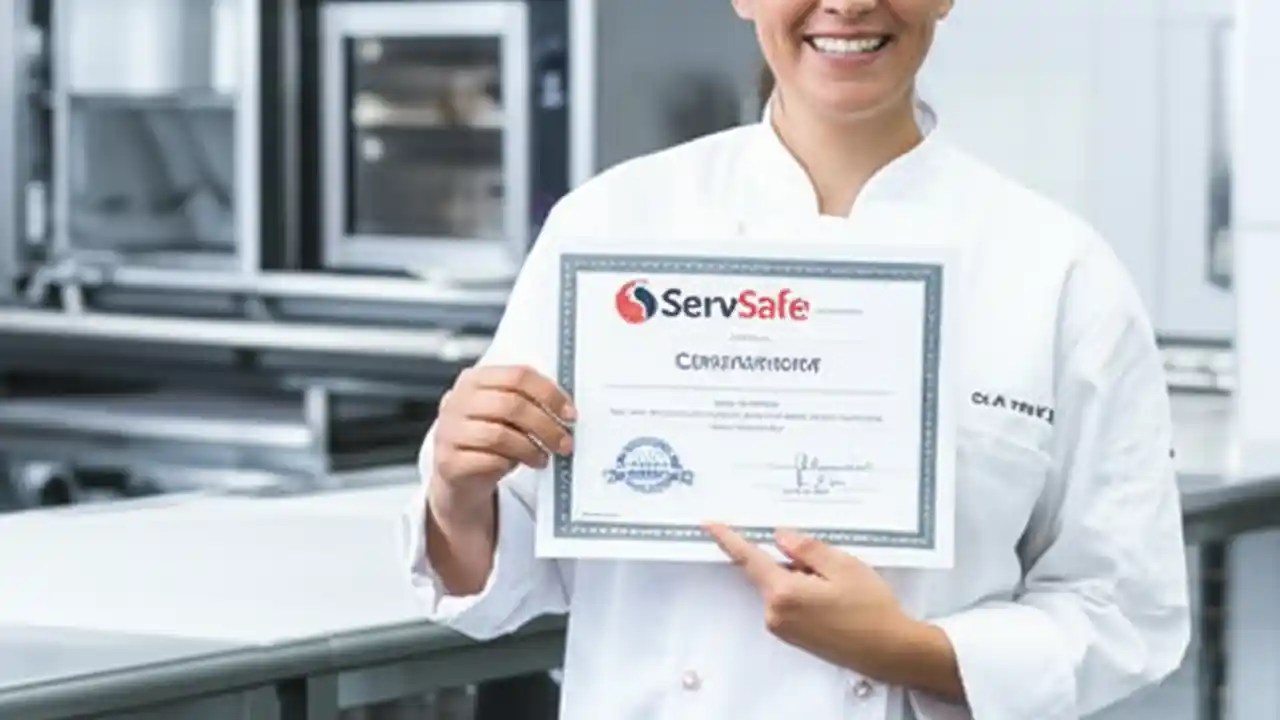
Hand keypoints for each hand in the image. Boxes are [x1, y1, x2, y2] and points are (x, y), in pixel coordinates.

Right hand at [431, 365, 575, 513]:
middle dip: (546, 426)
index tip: (570, 414)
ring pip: (500, 435)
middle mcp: (457, 401)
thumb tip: (566, 410)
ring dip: (531, 448)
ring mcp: (449, 431)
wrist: (459, 473)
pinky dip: (511, 464)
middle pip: (511, 405)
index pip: (517, 376)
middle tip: (564, 442)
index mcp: (474, 379)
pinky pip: (488, 460)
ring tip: (544, 457)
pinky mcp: (449, 461)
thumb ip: (528, 402)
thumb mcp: (505, 413)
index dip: (549, 394)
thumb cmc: (489, 436)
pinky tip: (521, 465)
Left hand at [705, 524, 961, 698]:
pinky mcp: (794, 636)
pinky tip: (833, 597)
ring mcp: (783, 628)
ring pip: (783, 586)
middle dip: (793, 559)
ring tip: (839, 586)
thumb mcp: (842, 565)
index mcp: (784, 593)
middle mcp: (776, 613)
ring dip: (802, 576)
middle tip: (827, 564)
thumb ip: (806, 549)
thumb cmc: (871, 609)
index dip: (728, 539)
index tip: (709, 524)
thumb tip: (780, 537)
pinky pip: (790, 602)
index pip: (749, 558)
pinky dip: (804, 591)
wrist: (889, 651)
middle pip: (770, 571)